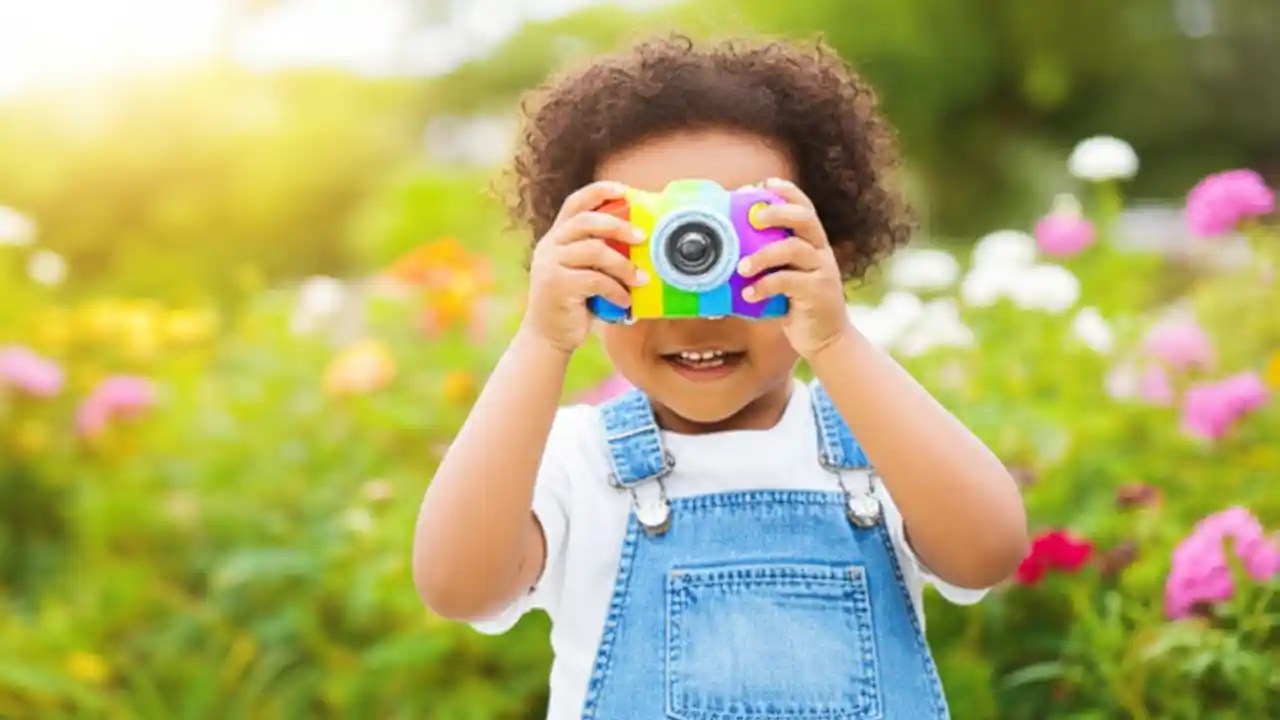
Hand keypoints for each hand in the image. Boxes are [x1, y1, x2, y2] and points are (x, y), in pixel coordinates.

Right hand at [517, 180, 647, 355]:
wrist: (548, 338)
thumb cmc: (574, 304)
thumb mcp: (584, 272)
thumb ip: (599, 254)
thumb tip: (639, 240)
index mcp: (556, 237)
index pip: (575, 203)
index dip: (600, 191)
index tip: (625, 190)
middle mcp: (550, 246)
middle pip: (587, 221)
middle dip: (619, 226)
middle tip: (642, 237)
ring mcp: (550, 265)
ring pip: (595, 250)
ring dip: (624, 265)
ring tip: (641, 279)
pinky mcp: (557, 286)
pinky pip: (596, 279)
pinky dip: (616, 290)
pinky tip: (625, 301)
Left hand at [736, 178, 853, 358]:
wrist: (825, 339)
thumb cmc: (796, 305)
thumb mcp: (784, 277)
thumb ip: (767, 262)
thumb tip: (724, 254)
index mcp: (813, 242)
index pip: (805, 207)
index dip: (787, 192)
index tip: (764, 184)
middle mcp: (821, 251)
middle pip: (804, 218)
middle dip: (778, 211)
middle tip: (754, 217)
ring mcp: (822, 271)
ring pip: (794, 249)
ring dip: (763, 254)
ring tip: (740, 267)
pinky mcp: (818, 292)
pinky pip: (788, 282)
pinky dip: (764, 286)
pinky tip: (748, 294)